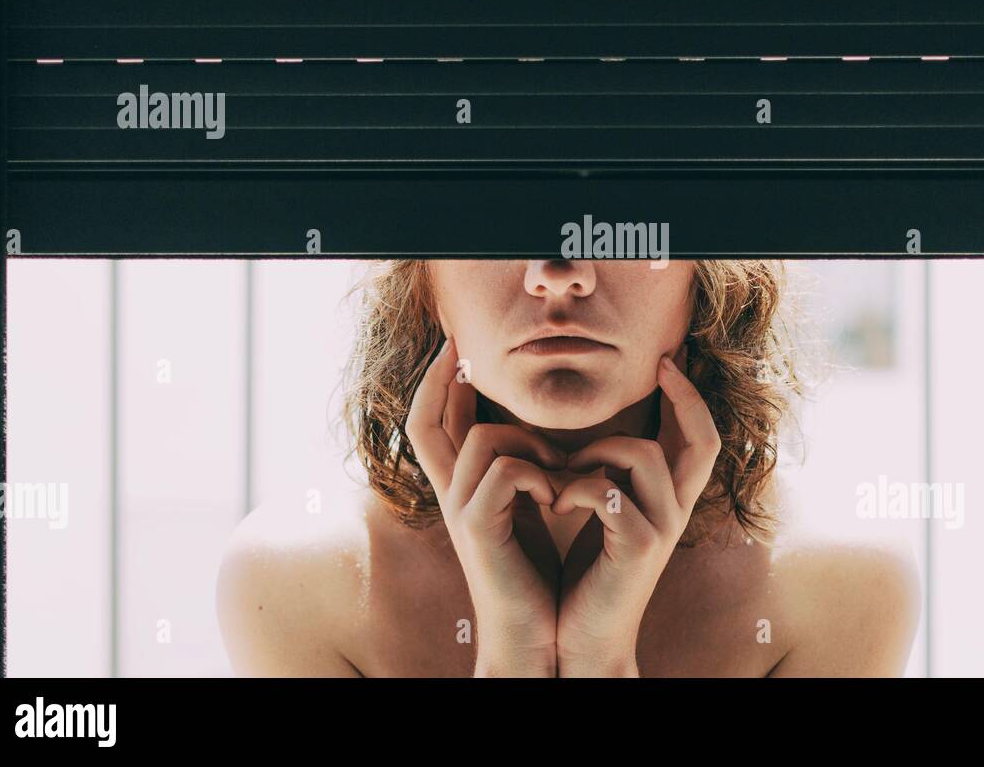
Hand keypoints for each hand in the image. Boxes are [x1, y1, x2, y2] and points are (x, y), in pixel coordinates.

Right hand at [405, 337, 566, 676]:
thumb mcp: (528, 510)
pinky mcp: (479, 531)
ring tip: (559, 469)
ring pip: (483, 437)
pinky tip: (558, 500)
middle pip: (424, 424)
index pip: (431, 427)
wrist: (532, 635)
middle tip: (460, 347)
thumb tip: (539, 432)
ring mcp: (460, 512)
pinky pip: (507, 470)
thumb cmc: (536, 574)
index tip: (452, 347)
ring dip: (530, 442)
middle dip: (440, 379)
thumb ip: (524, 471)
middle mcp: (451, 497)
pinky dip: (540, 475)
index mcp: (461, 490)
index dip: (434, 385)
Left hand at [552, 346, 722, 676]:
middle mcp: (677, 510)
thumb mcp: (603, 512)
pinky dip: (574, 489)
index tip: (669, 361)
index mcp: (669, 500)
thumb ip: (610, 473)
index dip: (690, 396)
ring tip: (563, 475)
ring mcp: (663, 528)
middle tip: (661, 365)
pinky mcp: (639, 547)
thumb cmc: (588, 574)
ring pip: (641, 453)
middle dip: (684, 395)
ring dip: (593, 451)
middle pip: (704, 439)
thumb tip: (598, 432)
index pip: (700, 437)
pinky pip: (607, 491)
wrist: (583, 637)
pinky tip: (556, 505)